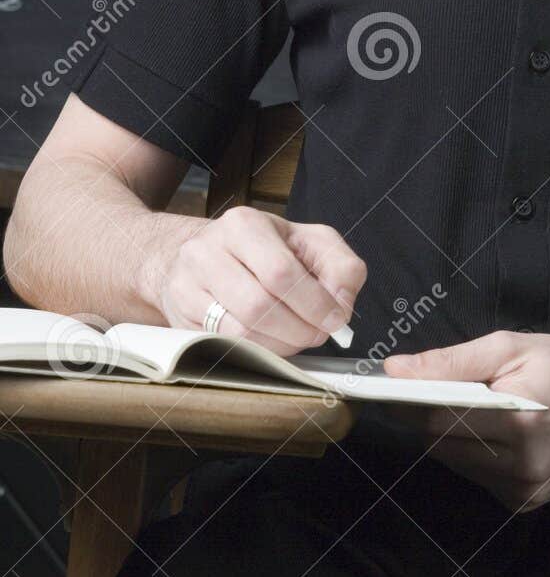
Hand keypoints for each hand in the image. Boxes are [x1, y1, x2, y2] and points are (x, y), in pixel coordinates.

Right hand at [151, 205, 366, 356]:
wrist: (203, 254)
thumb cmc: (265, 249)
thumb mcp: (310, 242)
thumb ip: (340, 266)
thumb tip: (342, 304)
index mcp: (243, 225)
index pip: (281, 272)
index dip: (314, 303)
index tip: (336, 319)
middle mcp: (207, 252)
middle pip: (259, 306)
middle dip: (299, 329)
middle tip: (318, 333)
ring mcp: (187, 287)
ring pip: (240, 332)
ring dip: (280, 345)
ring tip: (297, 337)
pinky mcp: (180, 318)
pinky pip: (224, 346)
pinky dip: (258, 351)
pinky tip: (272, 341)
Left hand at [381, 330, 549, 511]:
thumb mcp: (515, 347)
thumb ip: (453, 360)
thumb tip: (397, 370)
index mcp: (519, 417)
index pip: (438, 416)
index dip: (408, 401)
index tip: (389, 386)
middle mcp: (521, 462)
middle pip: (440, 443)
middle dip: (429, 416)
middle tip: (435, 389)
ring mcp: (523, 489)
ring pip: (454, 463)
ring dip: (450, 436)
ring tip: (475, 408)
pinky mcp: (525, 503)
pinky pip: (476, 477)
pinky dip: (472, 455)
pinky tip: (495, 434)